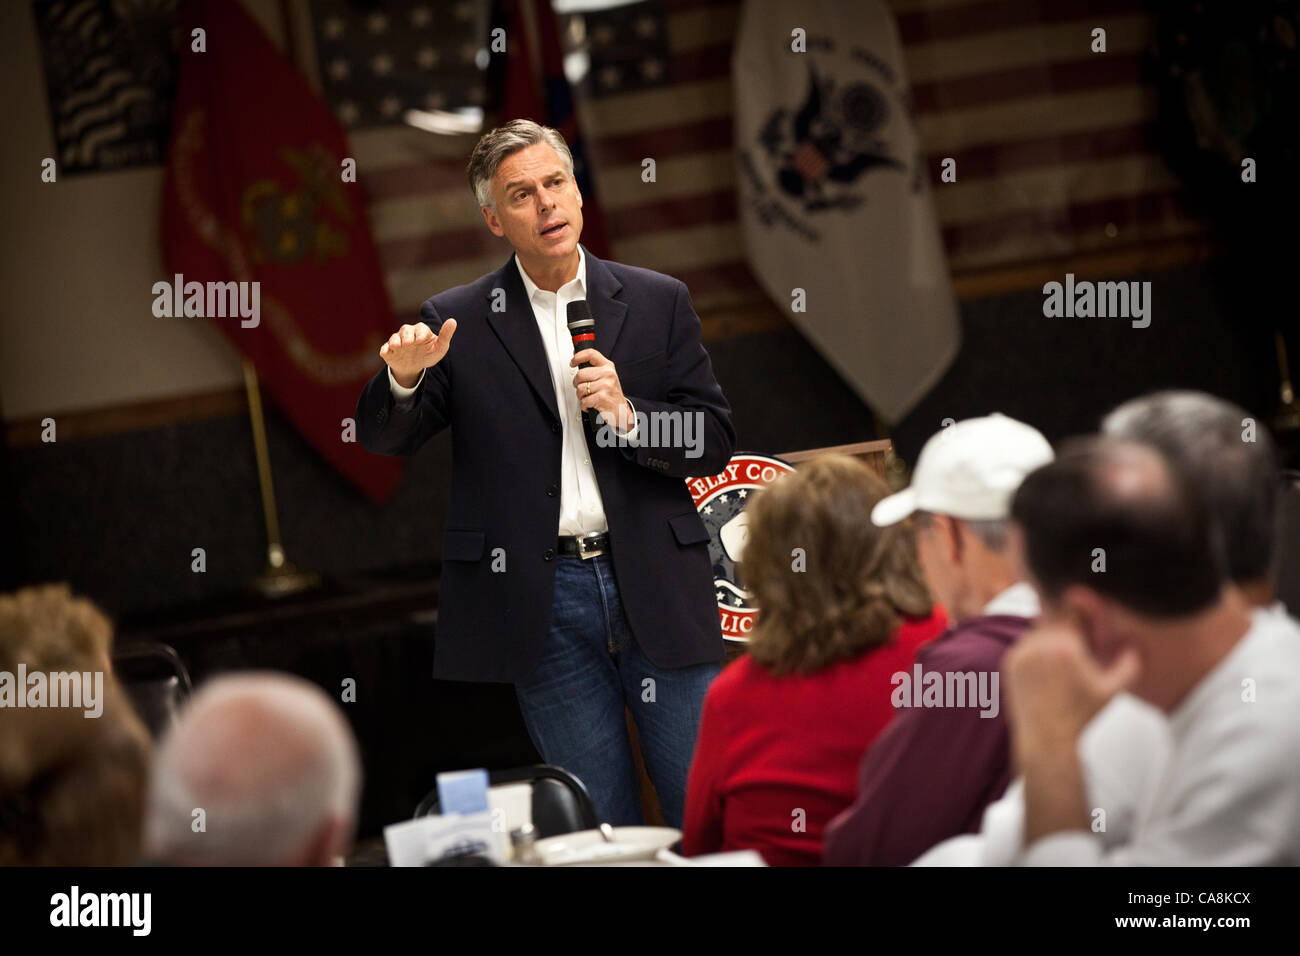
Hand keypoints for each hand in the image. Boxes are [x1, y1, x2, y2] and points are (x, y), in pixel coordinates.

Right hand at [380, 320, 456, 387]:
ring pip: (394, 338)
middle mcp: (407, 334)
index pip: (420, 328)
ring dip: (395, 341)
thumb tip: (453, 321)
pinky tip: (386, 353)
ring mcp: (397, 342)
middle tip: (409, 343)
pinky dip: (385, 350)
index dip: (420, 333)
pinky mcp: (389, 351)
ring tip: (397, 346)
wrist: (414, 367)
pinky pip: (385, 349)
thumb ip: (445, 335)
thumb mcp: (439, 348)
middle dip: (407, 336)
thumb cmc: (428, 354)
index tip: (421, 340)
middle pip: (405, 330)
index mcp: (420, 331)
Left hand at [570, 348, 631, 429]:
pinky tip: (591, 405)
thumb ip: (595, 370)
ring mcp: (605, 385)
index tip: (572, 362)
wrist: (622, 412)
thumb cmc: (611, 395)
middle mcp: (608, 374)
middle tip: (583, 389)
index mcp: (608, 367)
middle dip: (577, 384)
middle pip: (580, 374)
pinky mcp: (601, 397)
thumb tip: (578, 363)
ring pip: (580, 388)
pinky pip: (583, 401)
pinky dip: (584, 406)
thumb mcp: (607, 378)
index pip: (591, 354)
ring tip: (589, 397)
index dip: (578, 357)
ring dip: (581, 396)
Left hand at [1004, 616, 1140, 760]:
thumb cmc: (1082, 714)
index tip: (1091, 627)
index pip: (1073, 608)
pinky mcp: (1010, 661)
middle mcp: (1040, 645)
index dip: (1084, 612)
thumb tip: (1135, 640)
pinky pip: (1027, 642)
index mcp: (1066, 647)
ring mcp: (1022, 652)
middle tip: (1081, 645)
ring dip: (1053, 635)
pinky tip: (1050, 670)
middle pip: (1055, 614)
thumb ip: (1130, 663)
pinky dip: (1038, 648)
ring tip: (1065, 661)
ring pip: (1039, 627)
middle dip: (1069, 624)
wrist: (1046, 737)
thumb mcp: (1112, 690)